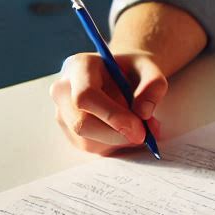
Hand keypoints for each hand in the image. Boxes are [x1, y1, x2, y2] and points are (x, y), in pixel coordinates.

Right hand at [51, 50, 167, 154]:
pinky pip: (90, 147)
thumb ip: (153, 86)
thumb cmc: (132, 70)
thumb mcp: (150, 69)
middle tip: (143, 135)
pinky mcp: (68, 131)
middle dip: (116, 135)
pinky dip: (113, 145)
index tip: (138, 127)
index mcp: (80, 66)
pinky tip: (124, 130)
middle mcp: (63, 89)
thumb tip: (142, 113)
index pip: (85, 96)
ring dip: (118, 140)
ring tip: (136, 125)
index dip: (112, 116)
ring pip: (86, 140)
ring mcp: (62, 112)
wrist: (121, 75)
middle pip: (81, 123)